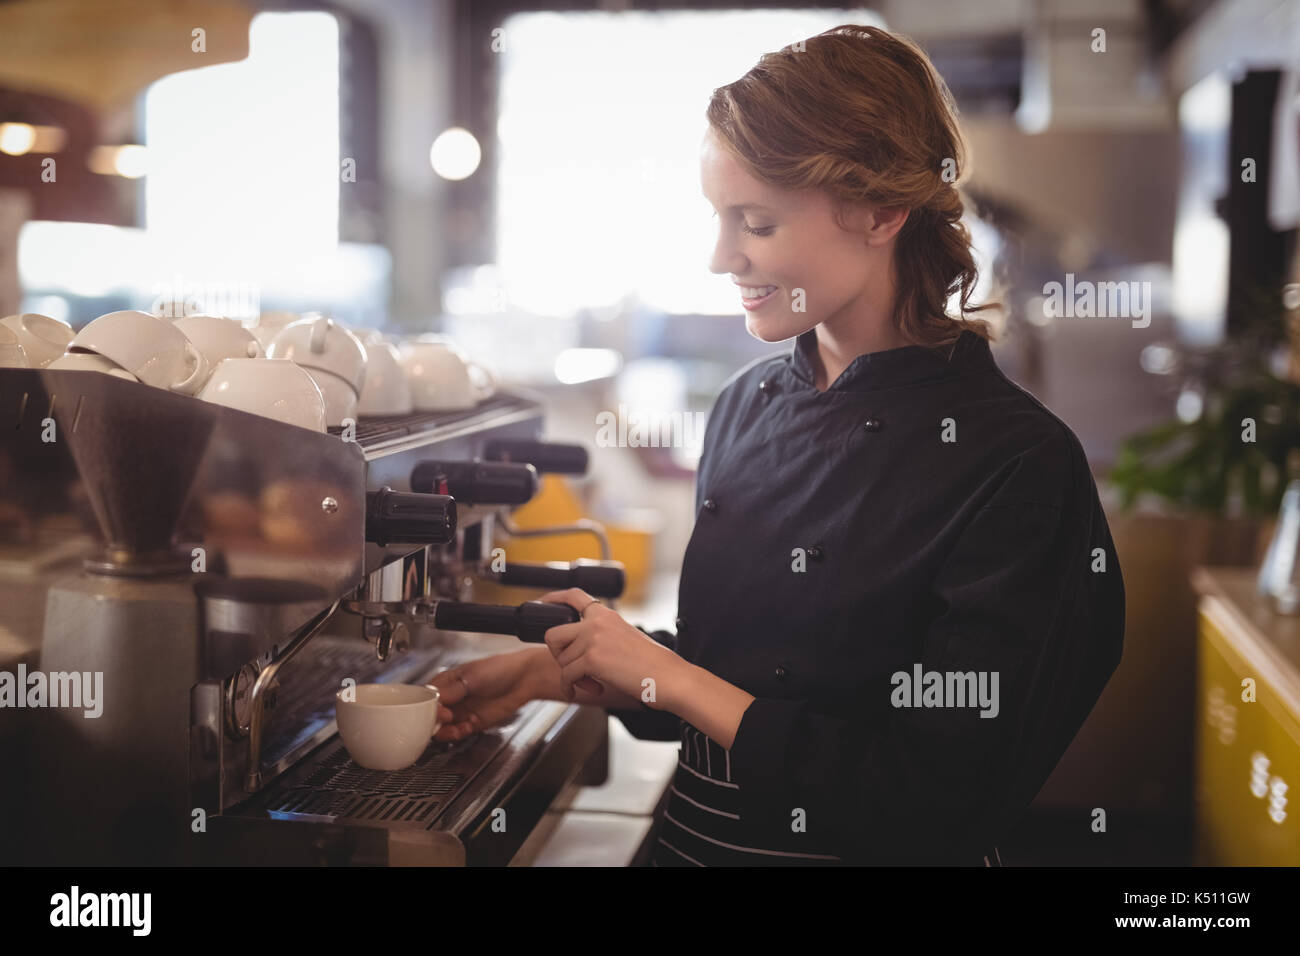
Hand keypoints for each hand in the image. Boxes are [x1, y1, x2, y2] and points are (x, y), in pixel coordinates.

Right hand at [427, 648, 543, 741]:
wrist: (524, 680)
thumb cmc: (500, 669)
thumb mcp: (473, 676)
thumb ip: (453, 690)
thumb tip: (435, 699)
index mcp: (447, 681)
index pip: (427, 696)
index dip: (428, 705)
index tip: (437, 709)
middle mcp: (452, 697)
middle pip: (432, 714)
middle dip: (435, 720)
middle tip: (447, 718)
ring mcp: (462, 711)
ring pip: (442, 727)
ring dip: (445, 730)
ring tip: (455, 727)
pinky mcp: (472, 723)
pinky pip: (457, 733)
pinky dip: (457, 734)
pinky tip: (465, 728)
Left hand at [538, 588, 681, 706]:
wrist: (669, 677)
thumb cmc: (653, 664)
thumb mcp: (626, 638)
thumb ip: (602, 636)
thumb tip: (581, 650)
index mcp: (606, 615)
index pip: (573, 595)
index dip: (553, 599)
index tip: (542, 604)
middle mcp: (597, 622)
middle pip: (554, 634)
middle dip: (559, 655)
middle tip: (574, 667)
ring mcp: (593, 639)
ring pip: (562, 660)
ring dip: (573, 676)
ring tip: (593, 683)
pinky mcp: (592, 659)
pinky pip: (567, 676)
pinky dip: (573, 687)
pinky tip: (589, 690)